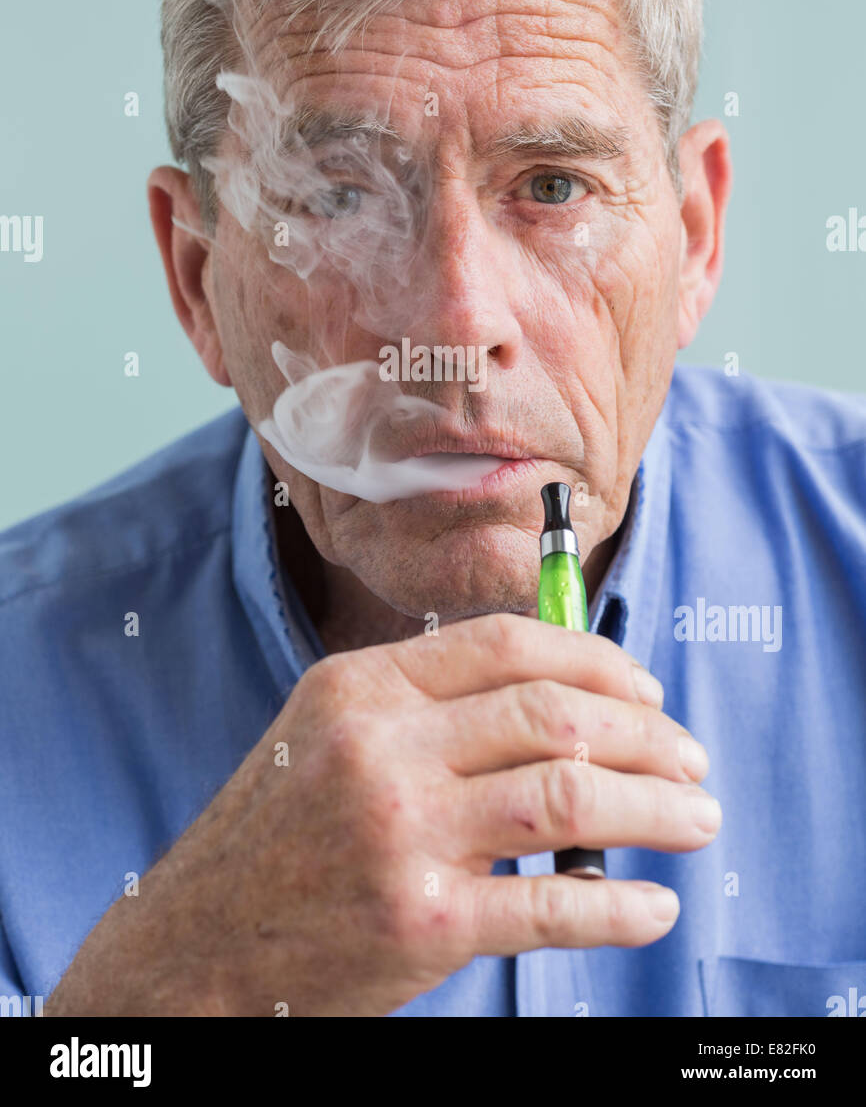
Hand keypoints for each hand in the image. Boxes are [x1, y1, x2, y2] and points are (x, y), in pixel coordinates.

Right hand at [45, 613, 718, 1016]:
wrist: (197, 946)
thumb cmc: (277, 834)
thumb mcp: (329, 733)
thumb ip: (425, 703)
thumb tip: (555, 692)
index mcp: (361, 689)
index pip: (506, 646)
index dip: (595, 660)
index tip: (644, 688)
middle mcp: (381, 749)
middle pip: (552, 716)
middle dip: (645, 734)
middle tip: (688, 758)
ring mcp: (402, 835)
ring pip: (569, 800)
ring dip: (654, 808)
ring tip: (695, 818)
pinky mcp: (420, 924)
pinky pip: (549, 907)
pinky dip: (618, 906)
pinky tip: (650, 904)